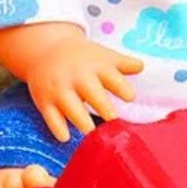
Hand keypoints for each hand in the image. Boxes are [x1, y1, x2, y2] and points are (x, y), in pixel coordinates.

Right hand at [27, 39, 143, 140]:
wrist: (44, 50)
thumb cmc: (81, 57)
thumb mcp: (102, 55)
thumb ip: (123, 64)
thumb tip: (142, 67)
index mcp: (95, 67)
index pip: (112, 78)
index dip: (122, 88)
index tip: (129, 97)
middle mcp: (78, 78)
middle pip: (92, 93)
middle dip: (104, 108)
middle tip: (113, 121)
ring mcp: (60, 90)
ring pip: (71, 108)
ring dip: (83, 122)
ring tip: (92, 133)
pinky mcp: (45, 101)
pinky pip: (51, 117)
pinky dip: (58, 128)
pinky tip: (66, 137)